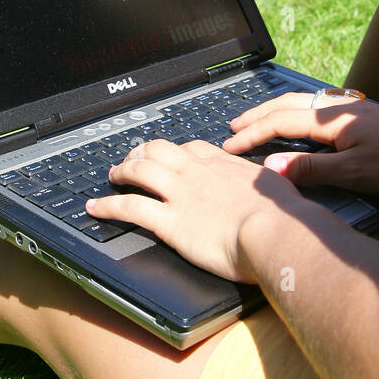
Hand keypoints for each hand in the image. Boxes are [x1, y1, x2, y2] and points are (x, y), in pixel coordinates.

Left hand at [84, 137, 301, 284]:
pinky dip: (107, 206)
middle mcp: (197, 173)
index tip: (170, 154)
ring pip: (140, 171)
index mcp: (223, 164)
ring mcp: (180, 195)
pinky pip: (130, 207)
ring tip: (112, 175)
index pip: (191, 148)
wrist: (275, 231)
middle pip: (159, 151)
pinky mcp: (170, 222)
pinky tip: (94, 208)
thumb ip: (266, 183)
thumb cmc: (284, 216)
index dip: (175, 150)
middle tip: (132, 159)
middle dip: (142, 152)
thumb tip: (273, 185)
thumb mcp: (279, 187)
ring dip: (121, 171)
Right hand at [222, 91, 378, 196]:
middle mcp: (339, 106)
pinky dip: (295, 115)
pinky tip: (298, 127)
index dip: (252, 133)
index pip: (280, 121)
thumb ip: (311, 169)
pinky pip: (317, 110)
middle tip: (233, 127)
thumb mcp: (354, 172)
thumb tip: (270, 167)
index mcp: (332, 117)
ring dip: (276, 112)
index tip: (230, 145)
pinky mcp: (361, 116)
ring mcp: (351, 109)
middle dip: (257, 115)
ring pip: (303, 104)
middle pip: (287, 104)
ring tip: (257, 123)